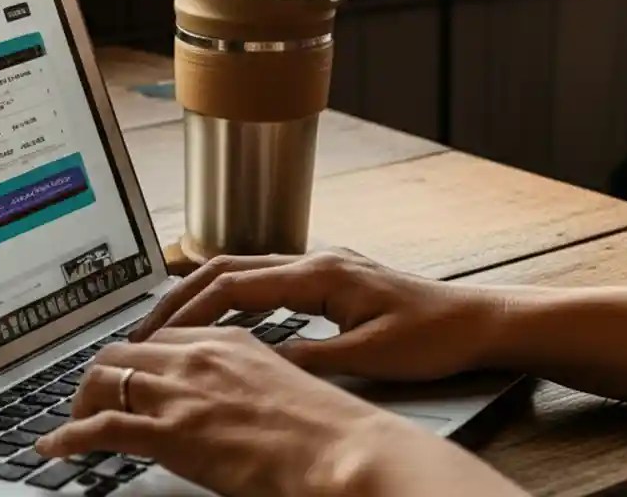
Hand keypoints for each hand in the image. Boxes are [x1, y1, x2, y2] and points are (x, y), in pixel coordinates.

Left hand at [36, 328, 527, 496]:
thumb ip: (243, 379)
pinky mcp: (171, 431)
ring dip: (79, 404)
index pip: (158, 335)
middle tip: (89, 399)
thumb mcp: (280, 383)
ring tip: (71, 424)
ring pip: (103, 380)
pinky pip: (99, 427)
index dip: (132, 356)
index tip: (122, 372)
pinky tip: (57, 447)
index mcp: (225, 339)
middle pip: (121, 351)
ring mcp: (180, 391)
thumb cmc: (327, 430)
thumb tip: (223, 398)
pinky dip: (69, 437)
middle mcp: (196, 355)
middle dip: (98, 376)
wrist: (343, 452)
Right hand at [132, 249, 506, 381]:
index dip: (189, 309)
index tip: (158, 334)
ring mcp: (320, 265)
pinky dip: (229, 296)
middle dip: (179, 296)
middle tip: (145, 328)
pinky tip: (220, 320)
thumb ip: (308, 359)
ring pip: (241, 269)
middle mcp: (314, 260)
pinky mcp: (328, 278)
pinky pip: (262, 279)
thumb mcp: (369, 356)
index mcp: (318, 274)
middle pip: (225, 267)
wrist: (482, 320)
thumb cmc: (436, 335)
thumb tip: (254, 366)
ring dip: (200, 293)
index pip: (233, 284)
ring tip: (168, 324)